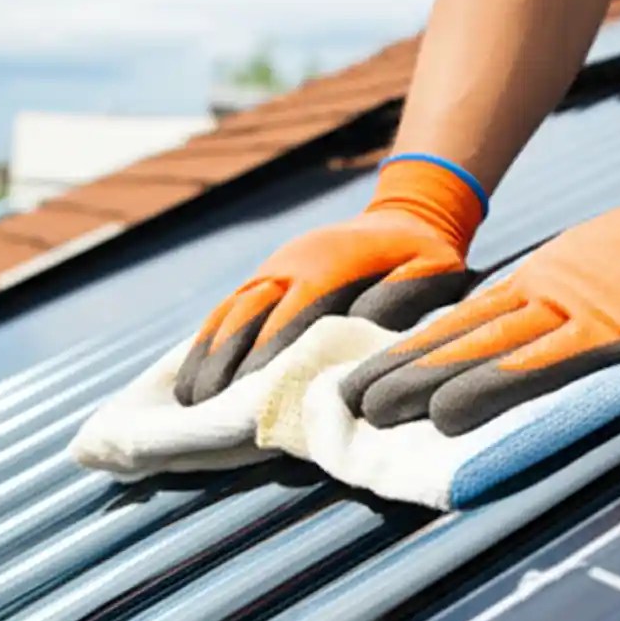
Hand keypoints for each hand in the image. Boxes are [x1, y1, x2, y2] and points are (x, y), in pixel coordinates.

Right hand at [175, 157, 485, 405]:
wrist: (406, 214)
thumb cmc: (424, 253)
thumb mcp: (432, 269)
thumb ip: (398, 297)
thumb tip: (358, 329)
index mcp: (328, 263)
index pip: (289, 313)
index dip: (266, 353)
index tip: (245, 393)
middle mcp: (291, 263)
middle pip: (248, 313)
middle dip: (225, 361)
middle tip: (204, 407)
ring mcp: (275, 267)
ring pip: (231, 311)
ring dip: (207, 354)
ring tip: (187, 399)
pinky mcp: (267, 275)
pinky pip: (230, 307)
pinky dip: (208, 339)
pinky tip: (193, 372)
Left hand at [341, 81, 619, 434]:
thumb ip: (593, 291)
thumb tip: (567, 325)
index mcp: (556, 273)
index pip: (474, 316)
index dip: (423, 345)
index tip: (381, 369)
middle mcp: (552, 287)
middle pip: (458, 331)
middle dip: (397, 365)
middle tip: (343, 396)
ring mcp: (577, 306)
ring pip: (479, 346)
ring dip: (418, 381)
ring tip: (365, 410)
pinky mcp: (612, 328)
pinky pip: (537, 365)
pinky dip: (486, 389)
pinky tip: (443, 416)